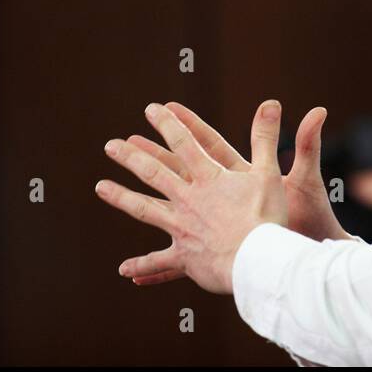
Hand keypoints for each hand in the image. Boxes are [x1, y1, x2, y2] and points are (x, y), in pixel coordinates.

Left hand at [95, 100, 289, 293]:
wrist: (257, 260)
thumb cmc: (266, 216)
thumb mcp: (268, 171)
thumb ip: (265, 137)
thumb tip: (271, 102)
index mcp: (209, 178)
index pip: (184, 144)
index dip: (168, 124)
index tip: (152, 110)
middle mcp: (189, 200)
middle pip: (154, 173)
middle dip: (132, 157)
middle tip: (111, 146)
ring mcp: (182, 228)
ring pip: (146, 209)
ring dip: (122, 197)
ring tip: (101, 187)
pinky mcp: (185, 256)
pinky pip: (160, 261)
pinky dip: (143, 265)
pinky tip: (124, 269)